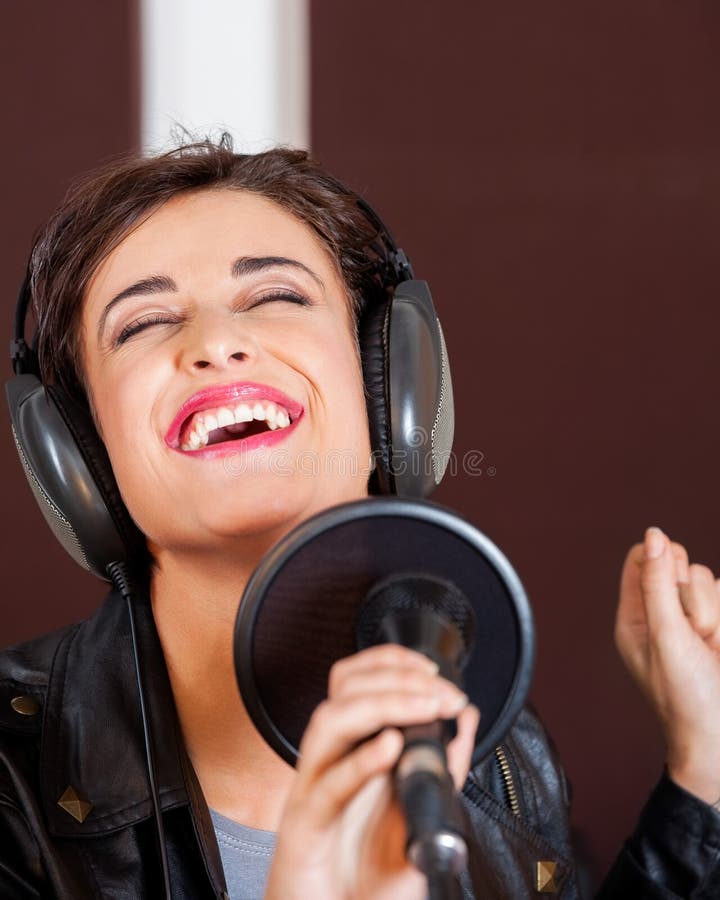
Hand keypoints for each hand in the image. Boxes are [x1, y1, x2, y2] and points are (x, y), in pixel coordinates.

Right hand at [265, 644, 479, 899]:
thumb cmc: (367, 878)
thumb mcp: (420, 815)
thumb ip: (443, 769)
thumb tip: (467, 718)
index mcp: (350, 751)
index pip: (358, 681)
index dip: (392, 662)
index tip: (434, 670)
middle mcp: (328, 761)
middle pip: (344, 691)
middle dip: (396, 678)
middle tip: (440, 692)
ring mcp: (312, 789)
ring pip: (330, 722)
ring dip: (380, 705)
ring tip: (423, 707)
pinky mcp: (305, 826)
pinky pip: (327, 785)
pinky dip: (360, 762)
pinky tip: (391, 748)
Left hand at [615, 527, 719, 804]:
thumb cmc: (687, 697)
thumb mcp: (666, 635)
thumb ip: (658, 583)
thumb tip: (653, 535)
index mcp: (635, 617)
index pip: (641, 559)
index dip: (661, 559)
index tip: (674, 577)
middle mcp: (663, 616)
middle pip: (680, 567)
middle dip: (693, 595)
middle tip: (693, 631)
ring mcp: (695, 624)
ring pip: (709, 582)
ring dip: (712, 613)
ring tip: (710, 647)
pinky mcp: (719, 630)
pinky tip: (719, 646)